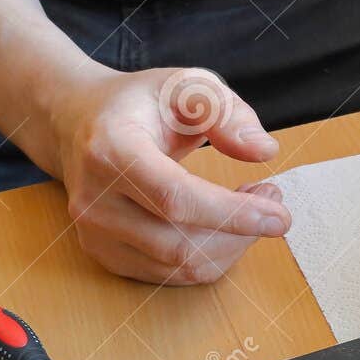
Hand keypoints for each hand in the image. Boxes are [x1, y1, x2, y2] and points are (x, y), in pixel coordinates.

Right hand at [40, 66, 289, 283]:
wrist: (78, 122)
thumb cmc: (139, 103)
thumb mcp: (186, 85)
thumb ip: (226, 112)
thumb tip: (263, 150)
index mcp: (110, 151)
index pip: (175, 198)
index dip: (232, 215)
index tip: (280, 217)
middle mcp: (94, 199)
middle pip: (181, 243)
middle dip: (241, 230)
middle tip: (273, 198)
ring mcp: (94, 232)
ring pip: (181, 266)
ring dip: (232, 245)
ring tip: (254, 207)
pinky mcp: (105, 254)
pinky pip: (172, 275)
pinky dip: (211, 256)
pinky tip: (225, 226)